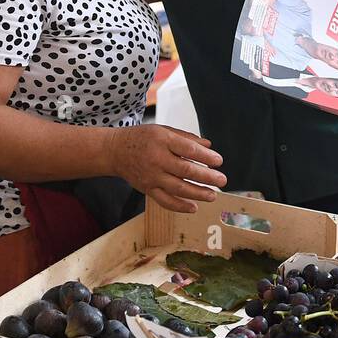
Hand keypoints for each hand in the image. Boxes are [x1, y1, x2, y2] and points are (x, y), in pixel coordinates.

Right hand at [109, 124, 226, 212]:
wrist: (115, 151)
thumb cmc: (142, 138)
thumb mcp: (163, 130)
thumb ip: (186, 138)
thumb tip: (209, 147)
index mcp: (162, 140)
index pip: (188, 149)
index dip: (206, 157)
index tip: (219, 161)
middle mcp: (157, 158)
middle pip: (186, 170)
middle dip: (207, 177)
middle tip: (222, 180)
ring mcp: (151, 176)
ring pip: (178, 188)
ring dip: (198, 193)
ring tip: (213, 195)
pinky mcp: (147, 188)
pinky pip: (165, 200)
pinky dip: (180, 206)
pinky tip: (193, 207)